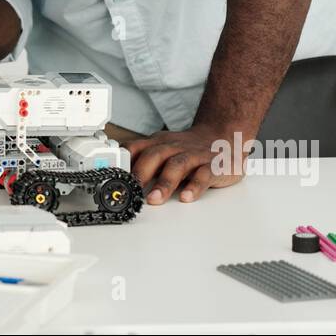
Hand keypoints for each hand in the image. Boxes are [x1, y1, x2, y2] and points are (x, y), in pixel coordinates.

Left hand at [126, 123, 248, 204]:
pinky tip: (186, 197)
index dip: (123, 162)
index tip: (112, 178)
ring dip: (164, 182)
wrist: (223, 136)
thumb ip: (141, 161)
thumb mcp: (161, 149)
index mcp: (158, 143)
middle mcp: (174, 147)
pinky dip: (194, 186)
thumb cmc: (186, 149)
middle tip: (131, 191)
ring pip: (177, 165)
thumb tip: (116, 179)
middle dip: (141, 173)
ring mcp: (194, 155)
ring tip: (154, 199)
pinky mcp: (213, 166)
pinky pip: (203, 175)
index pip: (135, 148)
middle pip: (155, 156)